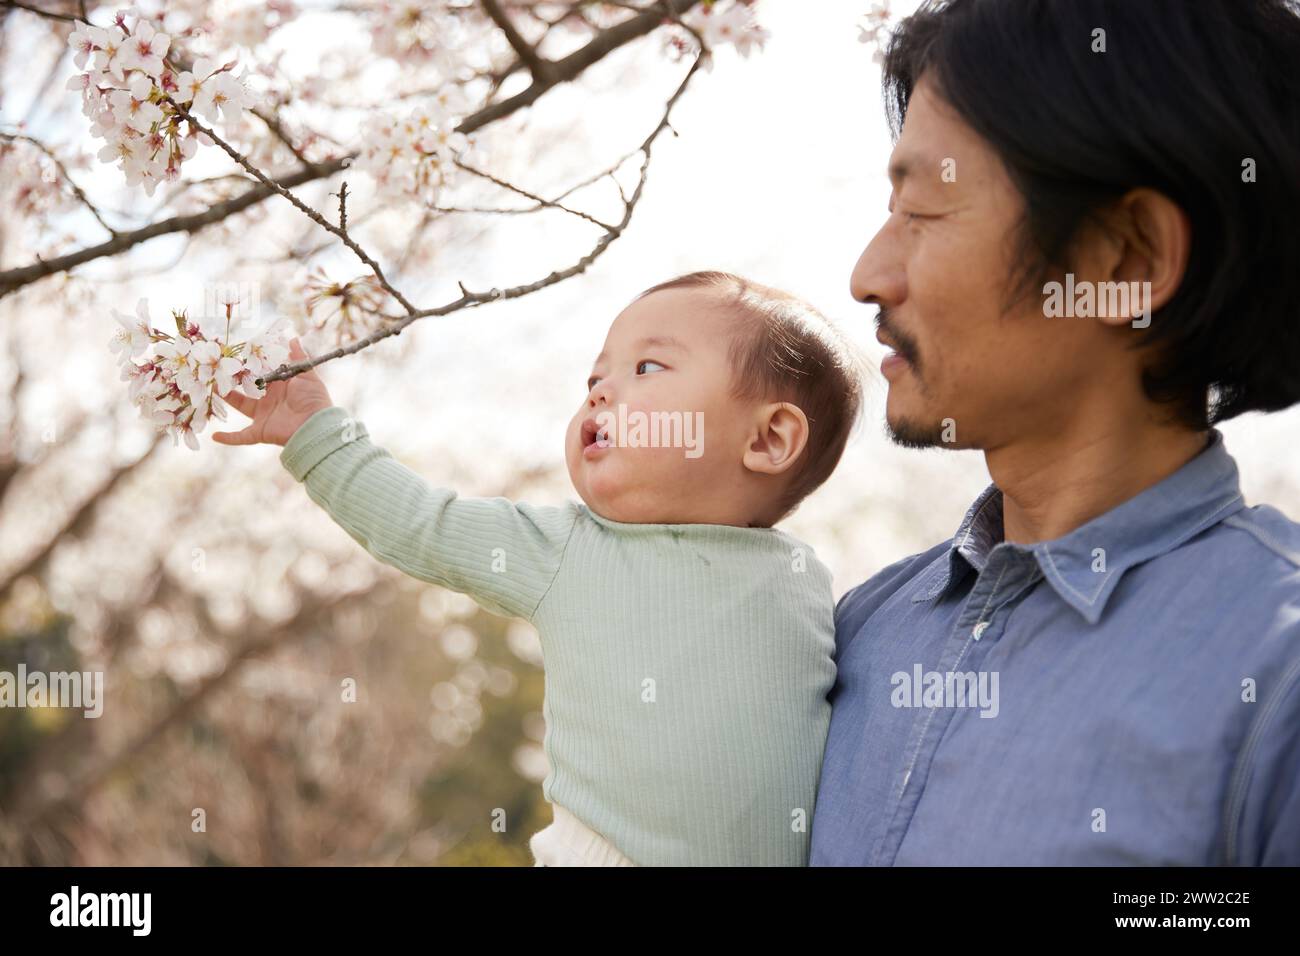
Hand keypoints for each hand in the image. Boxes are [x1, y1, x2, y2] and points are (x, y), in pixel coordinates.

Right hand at [213, 337, 334, 446]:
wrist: (316, 425)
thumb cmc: (314, 399)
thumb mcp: (307, 375)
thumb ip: (298, 357)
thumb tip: (292, 338)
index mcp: (280, 386)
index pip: (261, 372)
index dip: (250, 364)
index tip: (236, 353)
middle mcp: (270, 400)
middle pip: (247, 388)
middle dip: (234, 378)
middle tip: (219, 366)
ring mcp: (263, 416)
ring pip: (240, 406)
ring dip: (227, 398)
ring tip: (211, 387)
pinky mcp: (260, 432)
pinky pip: (241, 437)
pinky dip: (228, 438)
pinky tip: (214, 436)